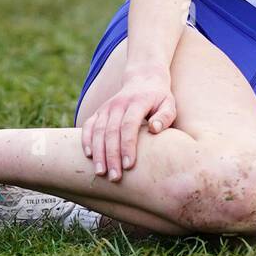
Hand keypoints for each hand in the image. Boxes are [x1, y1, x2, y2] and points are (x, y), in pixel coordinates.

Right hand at [81, 64, 176, 180]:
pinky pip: (88, 125)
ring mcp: (107, 107)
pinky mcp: (99, 111)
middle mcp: (119, 104)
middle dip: (111, 156)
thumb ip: (165, 116)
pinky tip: (88, 155)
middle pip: (111, 131)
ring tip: (100, 172)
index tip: (129, 165)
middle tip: (114, 177)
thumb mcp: (169, 104)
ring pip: (98, 131)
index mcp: (137, 102)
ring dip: (98, 152)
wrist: (143, 78)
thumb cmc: (159, 98)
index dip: (127, 146)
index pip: (129, 125)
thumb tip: (154, 129)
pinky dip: (86, 140)